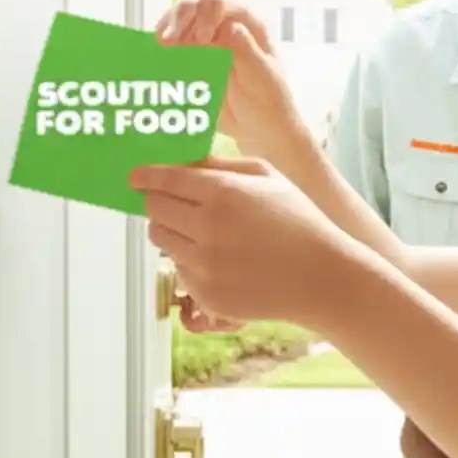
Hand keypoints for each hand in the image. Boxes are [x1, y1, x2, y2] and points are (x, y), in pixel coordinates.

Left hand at [131, 155, 361, 327]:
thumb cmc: (300, 223)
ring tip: (203, 232)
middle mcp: (207, 227)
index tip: (136, 177)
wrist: (321, 277)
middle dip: (159, 202)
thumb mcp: (268, 177)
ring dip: (172, 231)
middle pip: (154, 209)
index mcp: (222, 193)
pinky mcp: (205, 293)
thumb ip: (223, 165)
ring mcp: (203, 263)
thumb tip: (187, 164)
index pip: (163, 179)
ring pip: (160, 239)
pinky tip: (222, 258)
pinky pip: (179, 269)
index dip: (145, 176)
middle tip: (173, 203)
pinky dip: (191, 261)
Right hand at [154, 0, 307, 160]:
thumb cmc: (269, 100)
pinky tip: (156, 52)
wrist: (259, 129)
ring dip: (167, 29)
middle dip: (180, 17)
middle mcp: (224, 26)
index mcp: (247, 25)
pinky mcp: (191, 57)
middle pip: (195, 6)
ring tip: (163, 46)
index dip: (208, 14)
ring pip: (179, 21)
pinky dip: (162, 45)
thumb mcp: (263, 75)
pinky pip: (172, 43)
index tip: (204, 39)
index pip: (223, 4)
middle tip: (170, 41)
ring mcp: (205, 41)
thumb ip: (245, 49)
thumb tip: (227, 27)